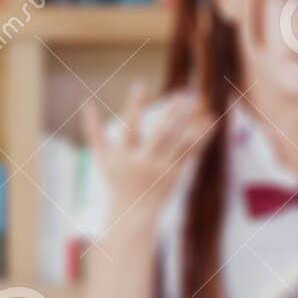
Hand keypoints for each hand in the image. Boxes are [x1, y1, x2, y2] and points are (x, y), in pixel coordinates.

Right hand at [81, 83, 213, 213]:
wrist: (133, 213)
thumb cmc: (116, 180)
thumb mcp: (102, 158)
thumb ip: (94, 130)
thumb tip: (85, 102)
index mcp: (124, 156)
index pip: (130, 127)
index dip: (133, 106)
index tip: (140, 84)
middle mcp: (144, 163)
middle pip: (160, 135)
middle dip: (171, 115)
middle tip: (183, 94)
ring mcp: (163, 170)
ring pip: (181, 144)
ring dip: (193, 124)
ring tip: (202, 104)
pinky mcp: (177, 175)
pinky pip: (191, 153)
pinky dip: (202, 137)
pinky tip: (211, 121)